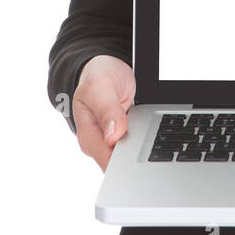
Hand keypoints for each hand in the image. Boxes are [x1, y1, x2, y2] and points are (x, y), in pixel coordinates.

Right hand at [72, 55, 135, 170]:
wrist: (104, 69)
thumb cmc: (98, 76)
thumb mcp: (100, 86)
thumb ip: (107, 110)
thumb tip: (112, 136)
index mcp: (88, 135)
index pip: (107, 161)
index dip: (125, 161)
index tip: (139, 153)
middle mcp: (98, 143)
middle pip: (120, 165)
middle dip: (134, 158)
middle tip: (146, 140)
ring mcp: (110, 142)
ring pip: (129, 158)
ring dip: (139, 151)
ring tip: (145, 133)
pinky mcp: (122, 139)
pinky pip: (134, 148)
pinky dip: (141, 143)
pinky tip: (145, 135)